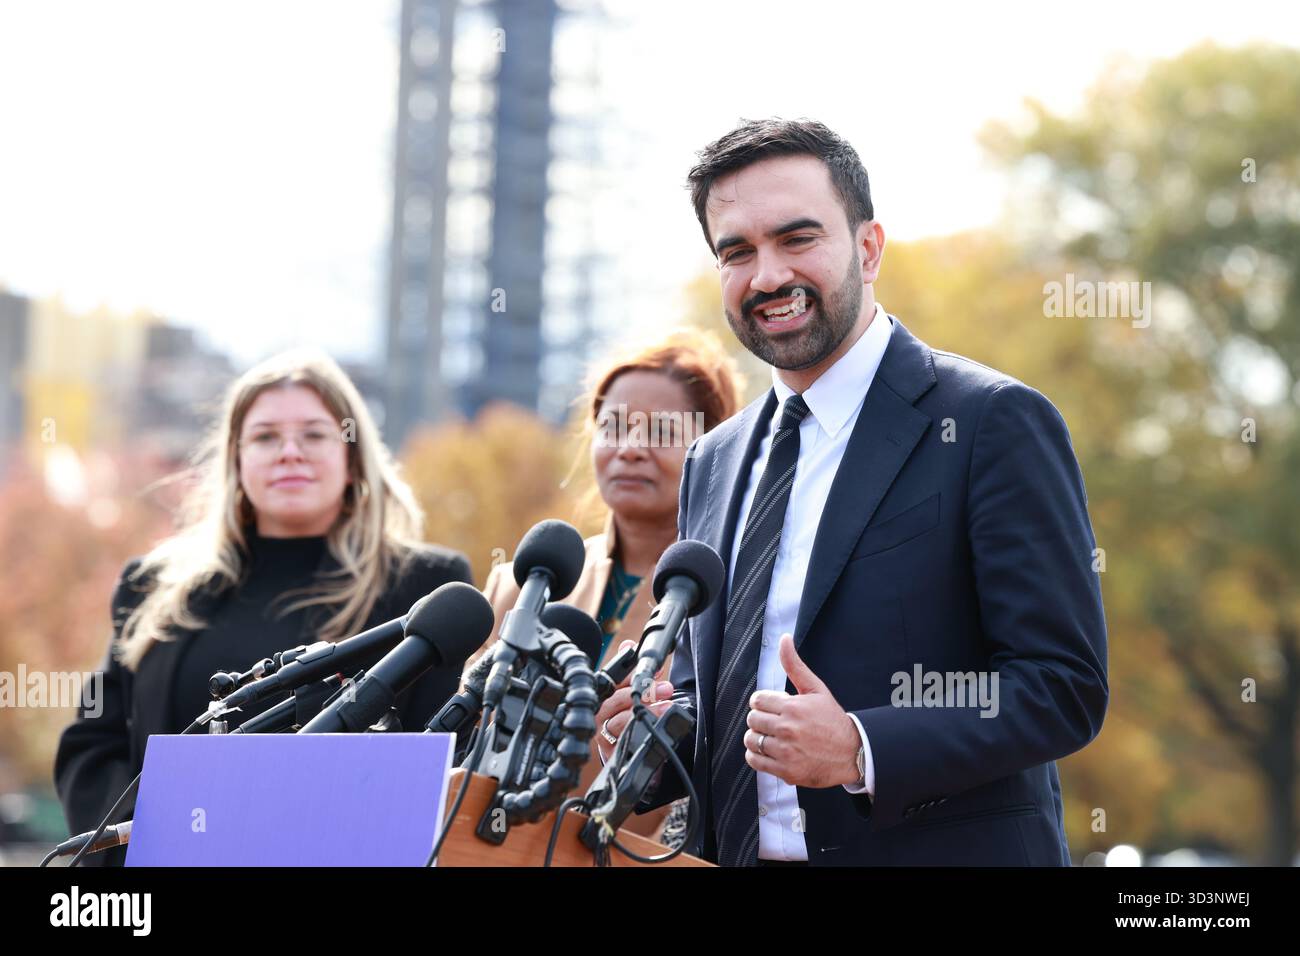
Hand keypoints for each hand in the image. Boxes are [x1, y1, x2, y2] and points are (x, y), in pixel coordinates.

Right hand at [593, 640, 674, 762]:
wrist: (623, 750)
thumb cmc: (625, 715)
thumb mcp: (630, 688)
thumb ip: (630, 668)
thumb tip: (628, 645)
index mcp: (603, 694)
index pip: (612, 679)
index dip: (631, 673)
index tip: (652, 670)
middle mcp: (599, 714)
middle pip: (615, 699)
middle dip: (642, 692)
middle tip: (665, 688)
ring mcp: (603, 733)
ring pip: (620, 721)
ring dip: (646, 712)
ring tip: (666, 707)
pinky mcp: (611, 752)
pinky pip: (623, 741)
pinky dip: (640, 733)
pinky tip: (656, 727)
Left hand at [743, 633, 860, 787]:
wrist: (852, 753)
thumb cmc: (832, 720)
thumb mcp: (816, 689)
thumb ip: (795, 665)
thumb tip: (784, 639)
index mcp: (793, 707)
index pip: (757, 700)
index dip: (764, 703)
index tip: (773, 708)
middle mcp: (788, 729)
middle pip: (752, 720)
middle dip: (761, 719)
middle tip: (774, 722)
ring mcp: (786, 751)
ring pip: (751, 740)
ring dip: (757, 738)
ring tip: (772, 737)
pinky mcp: (786, 770)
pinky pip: (754, 761)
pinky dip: (757, 756)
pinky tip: (769, 751)